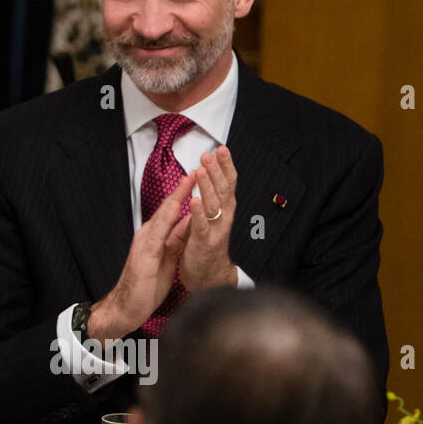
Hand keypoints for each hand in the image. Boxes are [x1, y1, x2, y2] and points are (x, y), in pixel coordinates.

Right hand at [89, 172, 195, 340]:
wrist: (125, 307)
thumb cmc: (145, 287)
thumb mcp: (166, 261)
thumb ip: (174, 243)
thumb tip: (186, 227)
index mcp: (155, 237)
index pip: (172, 211)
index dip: (186, 194)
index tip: (199, 177)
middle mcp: (148, 235)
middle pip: (168, 206)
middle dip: (183, 187)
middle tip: (199, 167)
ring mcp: (145, 242)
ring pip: (164, 213)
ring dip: (178, 195)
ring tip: (191, 178)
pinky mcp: (144, 252)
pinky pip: (159, 231)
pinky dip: (169, 216)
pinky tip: (177, 207)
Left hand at [179, 146, 238, 293]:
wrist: (209, 275)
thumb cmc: (207, 243)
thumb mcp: (212, 216)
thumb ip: (211, 198)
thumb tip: (208, 173)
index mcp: (224, 209)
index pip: (228, 183)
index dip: (226, 166)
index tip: (222, 148)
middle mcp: (224, 217)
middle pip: (223, 189)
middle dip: (217, 170)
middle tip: (211, 153)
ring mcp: (216, 230)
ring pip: (214, 204)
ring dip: (208, 186)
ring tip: (202, 169)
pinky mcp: (205, 243)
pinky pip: (202, 226)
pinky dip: (199, 212)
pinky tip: (194, 200)